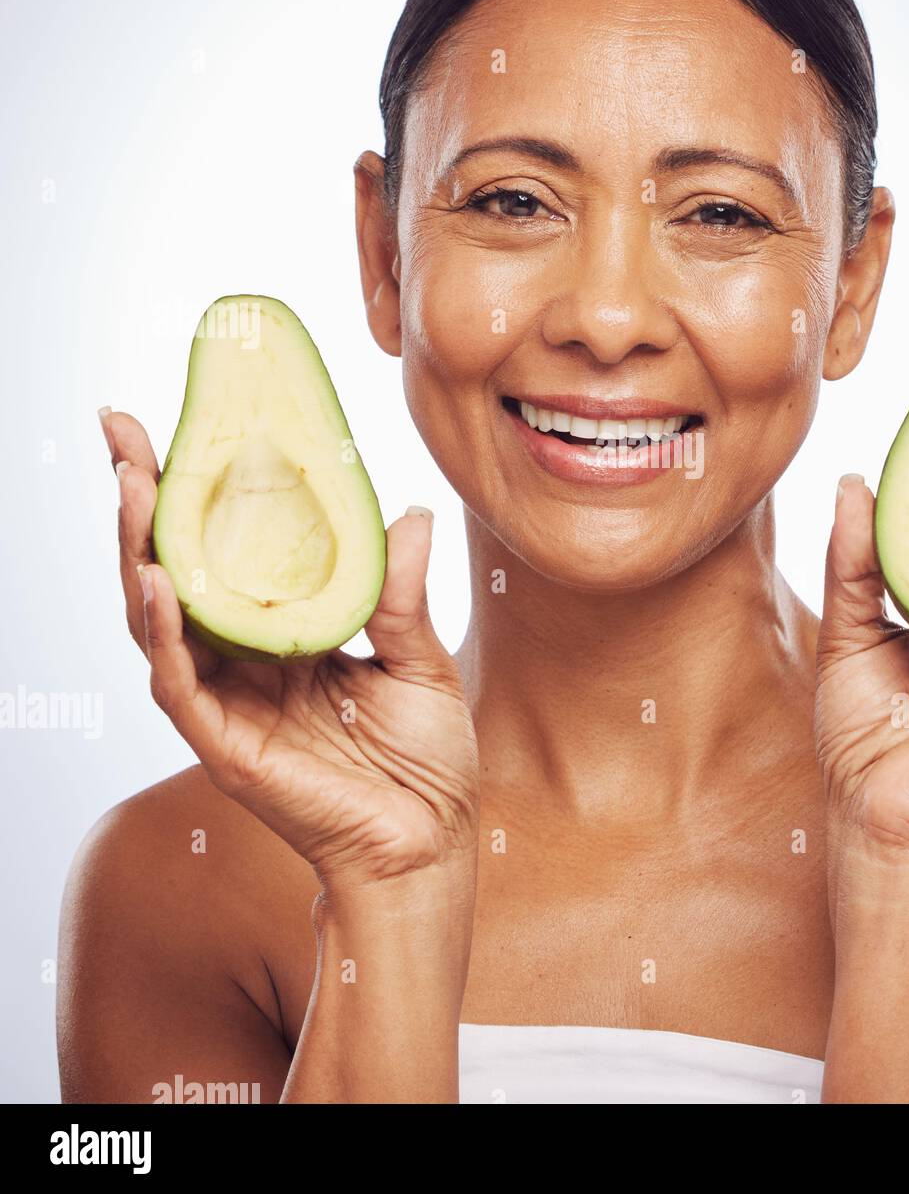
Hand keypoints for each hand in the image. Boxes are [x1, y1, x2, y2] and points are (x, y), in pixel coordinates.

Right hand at [102, 408, 479, 889]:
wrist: (430, 842)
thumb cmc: (424, 758)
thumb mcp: (420, 658)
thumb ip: (401, 591)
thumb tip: (409, 510)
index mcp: (283, 633)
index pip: (223, 551)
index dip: (193, 494)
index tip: (171, 424)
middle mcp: (242, 661)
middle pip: (173, 571)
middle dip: (141, 502)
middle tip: (119, 431)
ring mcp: (226, 702)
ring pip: (158, 620)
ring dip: (139, 550)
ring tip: (129, 484)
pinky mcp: (226, 745)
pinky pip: (181, 683)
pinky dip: (164, 633)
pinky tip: (156, 580)